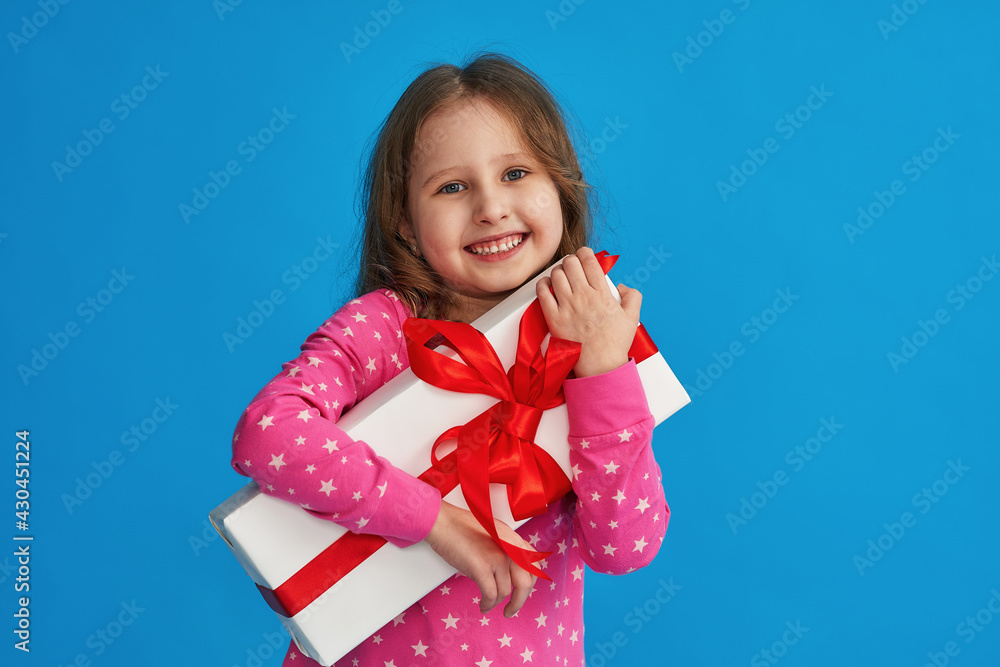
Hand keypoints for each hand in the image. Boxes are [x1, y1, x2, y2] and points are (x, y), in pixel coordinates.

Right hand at [424, 500, 537, 617]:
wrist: (443, 522)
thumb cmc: (461, 527)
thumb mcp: (493, 533)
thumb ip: (506, 548)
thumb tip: (511, 570)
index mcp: (513, 540)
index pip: (534, 566)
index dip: (531, 582)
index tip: (524, 592)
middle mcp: (510, 549)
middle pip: (525, 584)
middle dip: (519, 601)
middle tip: (511, 610)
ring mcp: (497, 557)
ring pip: (505, 592)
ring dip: (497, 604)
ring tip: (488, 606)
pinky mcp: (482, 567)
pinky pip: (491, 595)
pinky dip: (487, 604)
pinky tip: (483, 606)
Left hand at [536, 246, 641, 376]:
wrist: (600, 366)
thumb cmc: (615, 343)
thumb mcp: (632, 317)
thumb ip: (632, 296)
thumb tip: (620, 285)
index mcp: (601, 294)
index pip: (589, 261)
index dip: (585, 252)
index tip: (584, 255)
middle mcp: (583, 297)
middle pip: (570, 263)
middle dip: (571, 261)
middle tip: (572, 266)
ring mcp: (567, 307)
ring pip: (556, 275)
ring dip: (558, 271)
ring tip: (561, 276)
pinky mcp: (554, 318)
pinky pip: (542, 293)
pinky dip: (543, 284)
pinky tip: (547, 285)